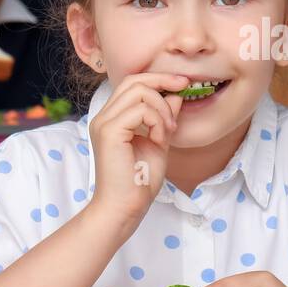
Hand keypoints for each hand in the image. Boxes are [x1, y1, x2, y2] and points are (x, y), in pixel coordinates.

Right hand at [86, 72, 188, 225]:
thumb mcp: (159, 142)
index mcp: (113, 118)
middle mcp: (104, 117)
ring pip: (139, 91)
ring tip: (168, 131)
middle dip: (162, 81)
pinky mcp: (109, 131)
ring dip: (162, 108)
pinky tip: (160, 140)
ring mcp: (104, 122)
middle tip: (183, 91)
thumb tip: (175, 94)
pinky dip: (157, 121)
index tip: (182, 84)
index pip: (132, 84)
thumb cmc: (140, 181)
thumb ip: (164, 118)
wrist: (125, 207)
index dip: (158, 79)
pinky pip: (140, 110)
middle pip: (133, 80)